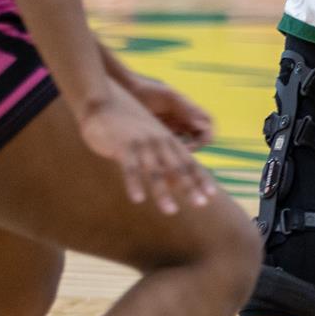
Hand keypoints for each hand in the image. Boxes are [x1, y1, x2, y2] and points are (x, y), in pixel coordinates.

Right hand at [76, 82, 220, 214]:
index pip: (189, 162)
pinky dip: (134, 183)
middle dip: (190, 187)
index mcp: (168, 141)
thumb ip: (163, 160)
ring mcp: (142, 144)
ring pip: (156, 171)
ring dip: (163, 192)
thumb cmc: (128, 127)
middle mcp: (159, 142)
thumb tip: (175, 184)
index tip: (211, 195)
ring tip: (171, 211)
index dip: (200, 178)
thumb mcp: (151, 141)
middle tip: (200, 205)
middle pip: (178, 168)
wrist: (103, 104)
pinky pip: (129, 168)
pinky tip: (138, 199)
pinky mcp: (123, 146)